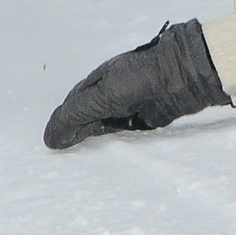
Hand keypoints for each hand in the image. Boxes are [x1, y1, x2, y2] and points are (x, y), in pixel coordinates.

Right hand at [43, 19, 229, 149]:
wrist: (185, 76)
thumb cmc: (142, 77)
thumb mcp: (103, 94)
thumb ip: (77, 115)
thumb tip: (51, 139)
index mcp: (99, 79)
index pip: (73, 104)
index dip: (62, 122)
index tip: (51, 143)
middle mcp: (112, 91)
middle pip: (88, 116)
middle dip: (77, 133)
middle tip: (64, 155)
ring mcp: (130, 104)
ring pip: (106, 126)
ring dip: (96, 139)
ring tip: (83, 158)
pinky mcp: (147, 117)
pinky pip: (126, 132)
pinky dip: (116, 143)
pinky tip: (109, 154)